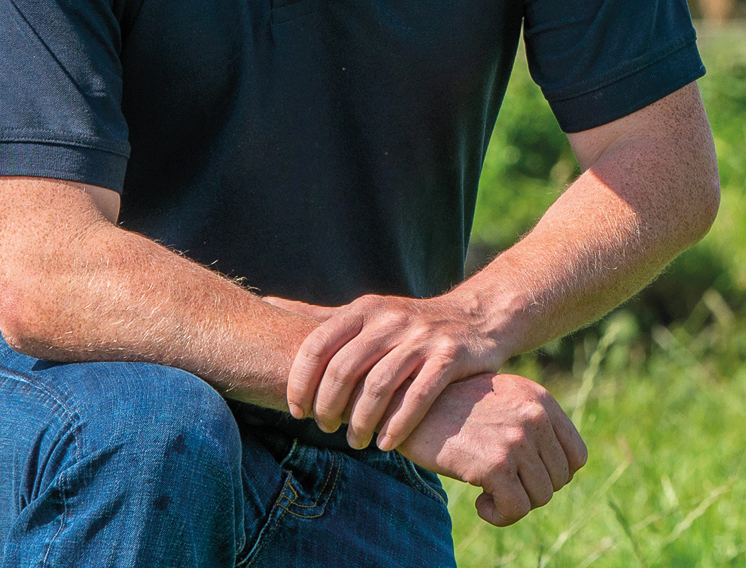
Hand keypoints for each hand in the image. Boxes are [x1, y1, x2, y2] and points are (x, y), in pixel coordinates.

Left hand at [285, 291, 504, 450]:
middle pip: (345, 369)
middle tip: (325, 429)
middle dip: (328, 408)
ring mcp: (422, 337)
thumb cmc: (408, 325)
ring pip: (379, 387)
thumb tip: (268, 302)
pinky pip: (417, 396)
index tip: (296, 411)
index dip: (300, 382)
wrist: (477, 318)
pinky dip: (397, 425)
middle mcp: (392, 319)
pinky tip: (387, 443)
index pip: (318, 345)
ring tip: (356, 443)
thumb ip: (321, 316)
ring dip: (361, 423)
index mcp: (366, 309)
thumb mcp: (366, 313)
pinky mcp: (450, 356)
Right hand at [398, 373, 586, 526]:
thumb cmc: (452, 407)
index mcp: (540, 400)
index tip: (525, 477)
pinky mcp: (495, 464)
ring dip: (514, 503)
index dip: (553, 475)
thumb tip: (562, 469)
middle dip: (530, 490)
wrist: (408, 404)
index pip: (576, 456)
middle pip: (559, 481)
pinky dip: (499, 516)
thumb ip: (532, 422)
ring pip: (540, 498)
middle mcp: (534, 416)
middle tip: (501, 484)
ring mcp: (516, 439)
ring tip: (487, 490)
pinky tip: (479, 502)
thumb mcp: (502, 399)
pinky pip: (516, 509)